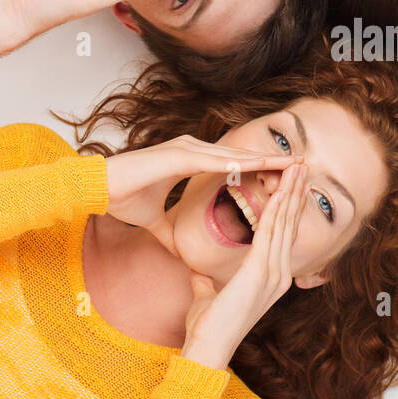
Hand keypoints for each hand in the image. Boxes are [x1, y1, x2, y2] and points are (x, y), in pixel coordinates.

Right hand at [104, 135, 299, 249]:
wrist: (95, 189)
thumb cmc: (122, 197)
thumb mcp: (154, 220)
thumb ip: (168, 231)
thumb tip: (178, 249)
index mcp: (191, 161)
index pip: (234, 165)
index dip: (260, 169)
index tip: (286, 176)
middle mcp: (192, 150)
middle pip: (240, 154)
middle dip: (270, 160)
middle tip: (302, 163)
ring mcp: (184, 149)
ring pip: (230, 153)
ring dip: (259, 157)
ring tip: (287, 162)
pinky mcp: (174, 155)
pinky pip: (208, 158)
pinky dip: (231, 162)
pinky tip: (252, 166)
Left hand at [180, 163, 308, 369]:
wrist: (207, 349)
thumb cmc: (208, 328)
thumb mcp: (207, 297)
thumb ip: (205, 282)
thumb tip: (196, 270)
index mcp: (271, 278)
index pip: (283, 235)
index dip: (288, 207)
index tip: (291, 184)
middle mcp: (278, 274)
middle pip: (290, 224)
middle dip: (296, 192)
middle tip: (302, 165)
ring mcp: (273, 273)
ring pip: (285, 223)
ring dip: (292, 193)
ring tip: (298, 168)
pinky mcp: (259, 271)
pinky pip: (270, 232)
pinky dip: (277, 208)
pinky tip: (281, 190)